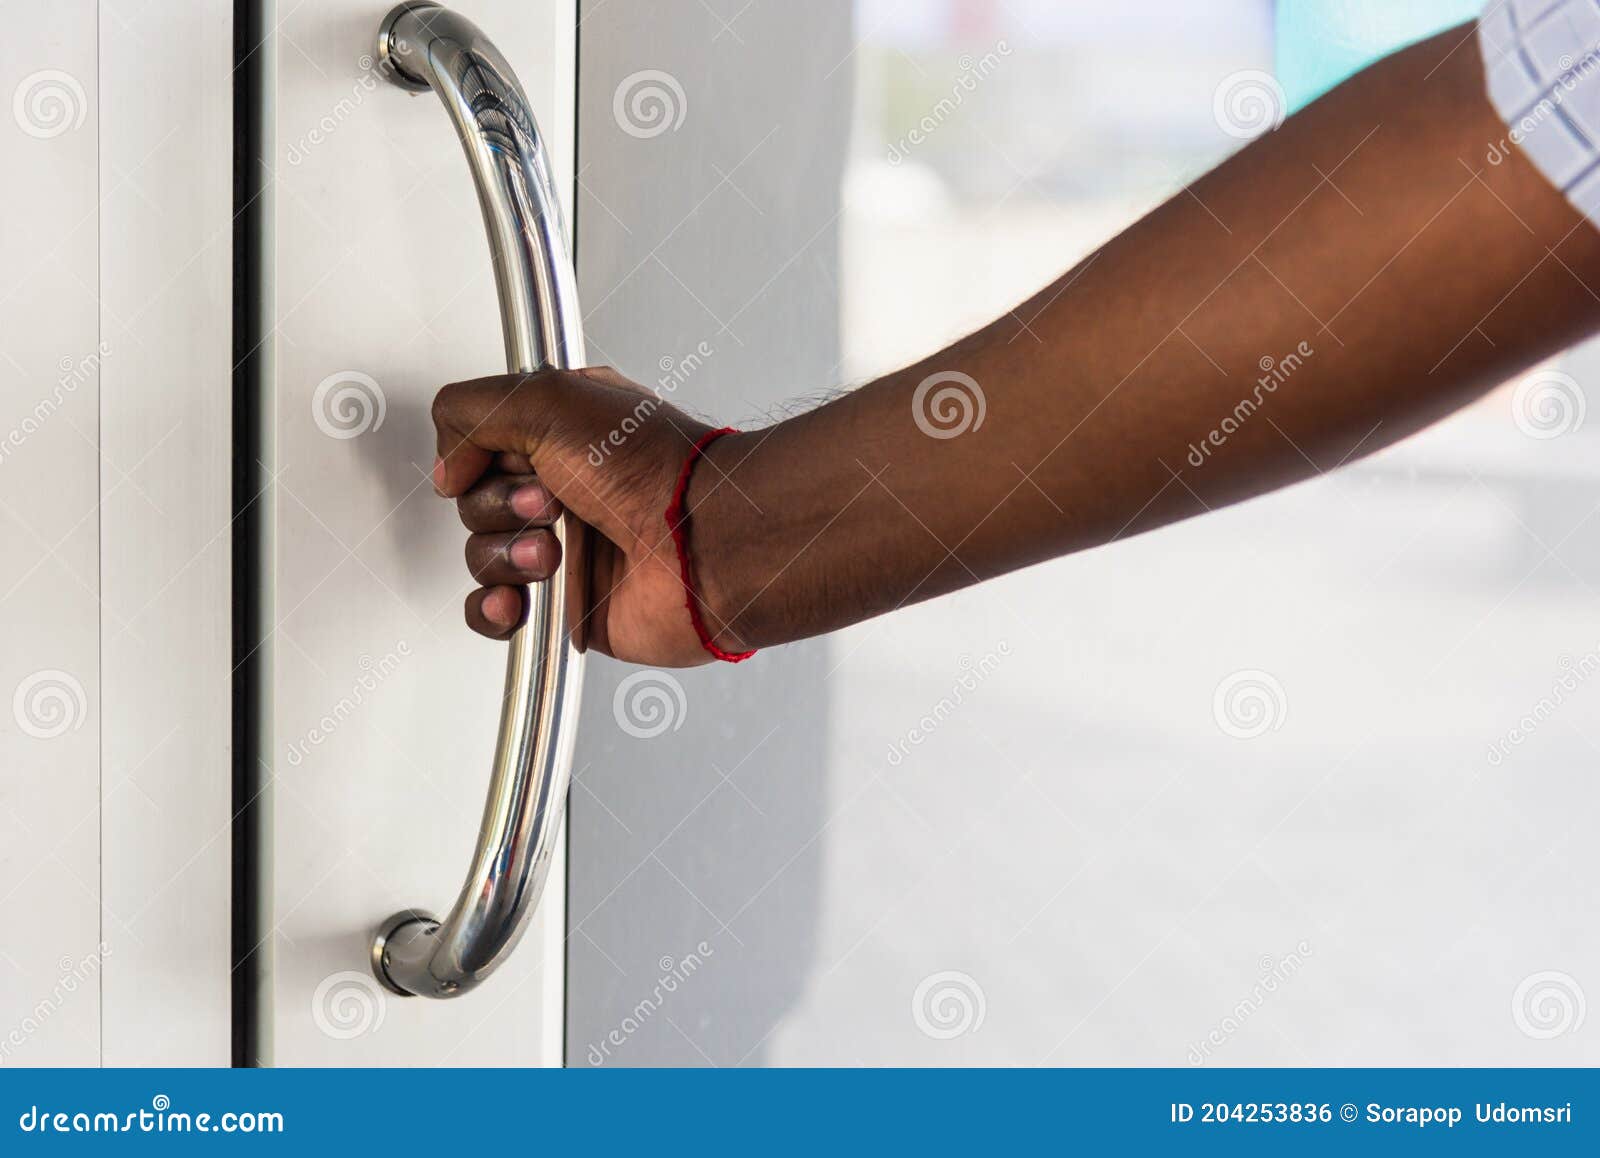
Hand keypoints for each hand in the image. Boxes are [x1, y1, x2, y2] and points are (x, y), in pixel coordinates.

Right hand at [431, 366, 737, 666]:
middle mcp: (567, 488)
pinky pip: (497, 613)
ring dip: (504, 557)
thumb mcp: (550, 399)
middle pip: (475, 502)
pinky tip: (517, 602)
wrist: (705, 545)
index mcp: (565, 433)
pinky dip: (493, 610)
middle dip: (499, 508)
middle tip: (550, 506)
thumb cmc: (656, 471)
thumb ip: (474, 410)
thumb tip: (448, 463)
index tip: (509, 458)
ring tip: (552, 554)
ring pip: (482, 557)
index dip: (481, 456)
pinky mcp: (569, 603)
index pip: (480, 443)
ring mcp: (568, 549)